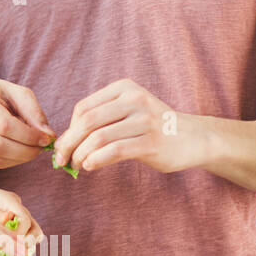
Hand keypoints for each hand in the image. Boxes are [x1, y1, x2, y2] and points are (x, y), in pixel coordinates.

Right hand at [0, 78, 54, 170]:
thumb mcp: (15, 93)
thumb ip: (33, 112)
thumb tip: (47, 136)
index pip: (3, 125)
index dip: (28, 136)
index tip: (45, 138)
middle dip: (26, 151)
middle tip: (41, 148)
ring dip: (19, 159)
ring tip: (30, 150)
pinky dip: (9, 162)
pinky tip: (16, 152)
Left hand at [53, 78, 194, 173]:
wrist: (195, 138)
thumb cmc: (153, 128)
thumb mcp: (129, 112)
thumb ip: (102, 120)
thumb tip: (65, 142)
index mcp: (124, 89)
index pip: (83, 108)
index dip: (69, 129)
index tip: (63, 146)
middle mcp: (135, 100)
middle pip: (87, 121)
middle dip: (69, 143)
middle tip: (61, 160)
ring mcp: (145, 120)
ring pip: (98, 137)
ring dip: (80, 155)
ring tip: (76, 165)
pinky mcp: (152, 142)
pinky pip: (115, 151)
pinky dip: (96, 160)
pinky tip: (89, 167)